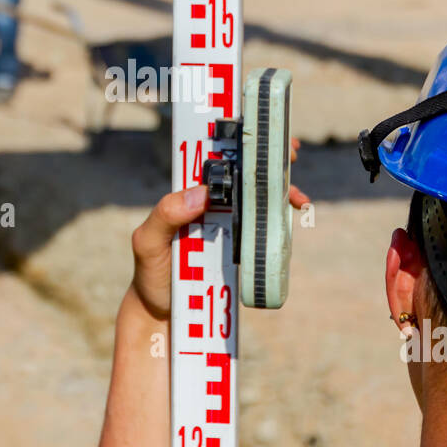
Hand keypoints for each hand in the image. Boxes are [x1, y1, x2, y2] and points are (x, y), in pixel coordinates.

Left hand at [128, 146, 309, 320]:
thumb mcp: (148, 243)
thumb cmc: (151, 272)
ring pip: (259, 197)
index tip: (256, 134)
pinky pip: (265, 226)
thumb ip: (165, 216)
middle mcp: (211, 204)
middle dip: (268, 158)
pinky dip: (282, 218)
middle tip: (289, 153)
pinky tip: (295, 215)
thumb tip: (200, 193)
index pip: (212, 160)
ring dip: (282, 188)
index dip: (235, 141)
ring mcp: (229, 224)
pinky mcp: (242, 245)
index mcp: (187, 195)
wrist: (162, 312)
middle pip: (243, 172)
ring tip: (298, 197)